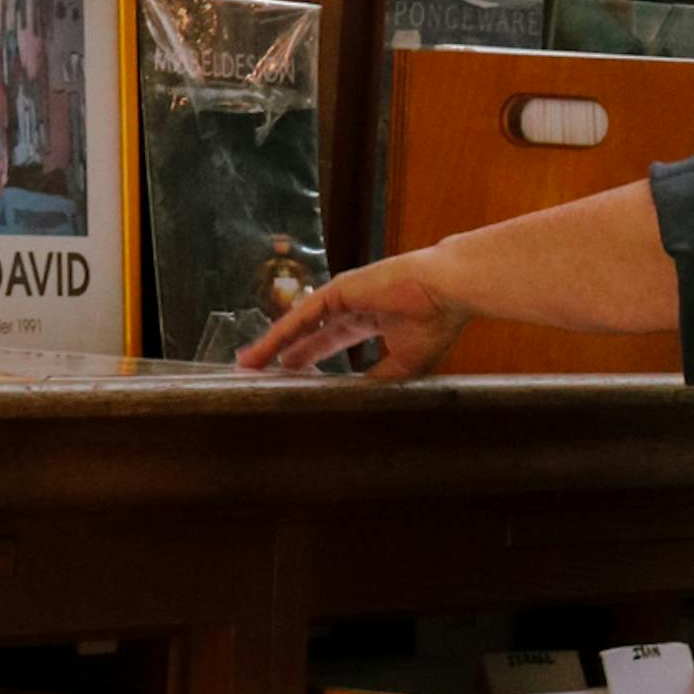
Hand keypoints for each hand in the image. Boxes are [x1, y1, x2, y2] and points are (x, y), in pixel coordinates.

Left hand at [237, 253, 470, 381]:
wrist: (446, 291)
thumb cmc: (436, 322)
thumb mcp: (403, 365)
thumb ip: (376, 380)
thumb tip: (354, 403)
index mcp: (371, 321)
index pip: (332, 341)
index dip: (311, 357)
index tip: (294, 377)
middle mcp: (352, 307)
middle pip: (308, 334)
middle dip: (284, 353)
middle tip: (259, 373)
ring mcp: (343, 296)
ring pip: (299, 325)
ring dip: (273, 344)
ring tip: (247, 364)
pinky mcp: (337, 291)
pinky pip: (302, 316)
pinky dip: (281, 333)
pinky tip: (263, 350)